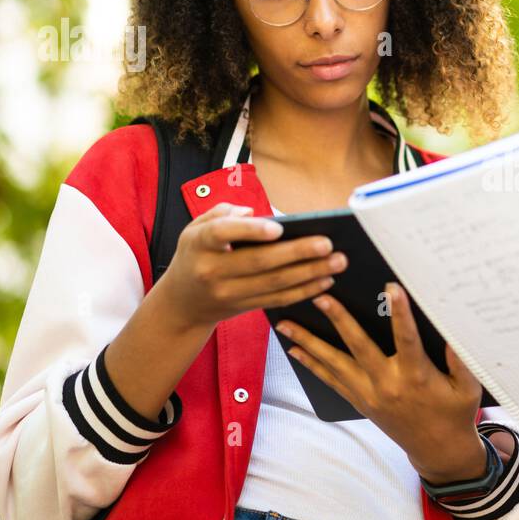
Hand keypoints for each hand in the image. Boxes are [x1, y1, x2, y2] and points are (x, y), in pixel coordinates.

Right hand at [157, 202, 346, 332]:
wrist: (181, 303)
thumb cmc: (195, 255)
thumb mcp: (195, 229)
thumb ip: (221, 213)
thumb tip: (251, 212)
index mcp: (200, 243)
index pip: (223, 233)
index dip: (251, 230)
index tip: (279, 228)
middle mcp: (212, 270)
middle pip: (260, 262)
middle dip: (298, 253)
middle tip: (327, 244)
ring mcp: (229, 293)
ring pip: (275, 284)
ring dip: (310, 274)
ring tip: (337, 262)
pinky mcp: (244, 307)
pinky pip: (278, 299)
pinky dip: (304, 291)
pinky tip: (325, 281)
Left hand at [275, 281, 487, 483]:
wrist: (437, 450)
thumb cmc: (455, 414)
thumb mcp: (468, 387)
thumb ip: (459, 358)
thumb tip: (451, 328)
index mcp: (416, 376)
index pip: (407, 338)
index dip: (400, 313)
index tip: (391, 288)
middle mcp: (388, 384)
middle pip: (358, 346)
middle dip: (338, 319)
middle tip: (320, 297)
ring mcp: (370, 395)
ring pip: (334, 364)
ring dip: (309, 342)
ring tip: (286, 324)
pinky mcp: (360, 402)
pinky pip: (331, 381)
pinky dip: (312, 364)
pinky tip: (296, 350)